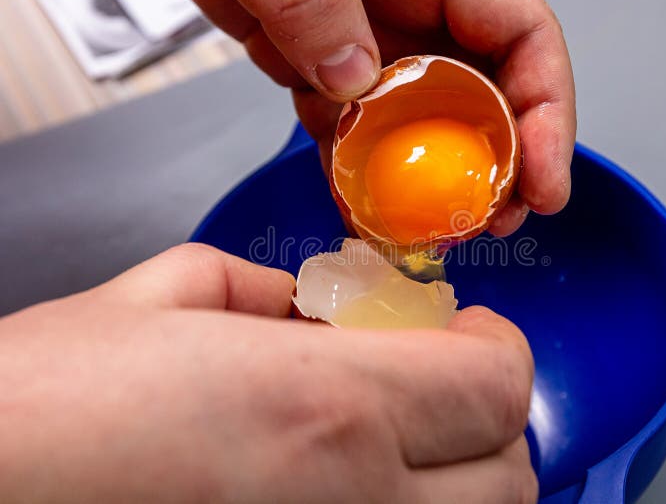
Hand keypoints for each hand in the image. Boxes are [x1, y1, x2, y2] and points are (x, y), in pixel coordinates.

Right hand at [0, 243, 536, 502]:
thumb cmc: (38, 412)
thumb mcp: (157, 301)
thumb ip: (262, 292)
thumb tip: (309, 306)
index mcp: (325, 406)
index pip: (498, 385)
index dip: (499, 346)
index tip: (469, 328)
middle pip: (508, 477)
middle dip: (486, 418)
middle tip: (437, 381)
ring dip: (458, 481)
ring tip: (393, 438)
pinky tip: (345, 483)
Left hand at [176, 0, 575, 234]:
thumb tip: (356, 79)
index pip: (522, 34)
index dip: (546, 111)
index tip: (543, 180)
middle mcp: (410, 7)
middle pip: (485, 89)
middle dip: (499, 162)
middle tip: (493, 221)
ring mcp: (366, 40)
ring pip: (419, 121)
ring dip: (426, 182)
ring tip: (428, 234)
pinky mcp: (320, 65)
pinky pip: (352, 128)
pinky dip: (356, 171)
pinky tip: (359, 210)